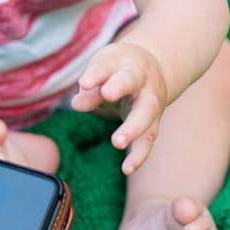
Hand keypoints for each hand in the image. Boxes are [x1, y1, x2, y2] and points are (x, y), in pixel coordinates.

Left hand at [71, 42, 166, 174]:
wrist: (152, 68)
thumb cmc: (117, 70)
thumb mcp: (102, 72)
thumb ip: (90, 89)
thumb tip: (76, 105)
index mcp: (122, 62)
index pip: (107, 65)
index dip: (96, 73)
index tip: (84, 82)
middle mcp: (140, 78)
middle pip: (131, 81)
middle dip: (119, 87)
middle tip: (107, 95)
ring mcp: (151, 100)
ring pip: (145, 113)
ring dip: (132, 128)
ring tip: (117, 142)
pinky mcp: (154, 122)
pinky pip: (148, 139)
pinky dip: (139, 155)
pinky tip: (127, 168)